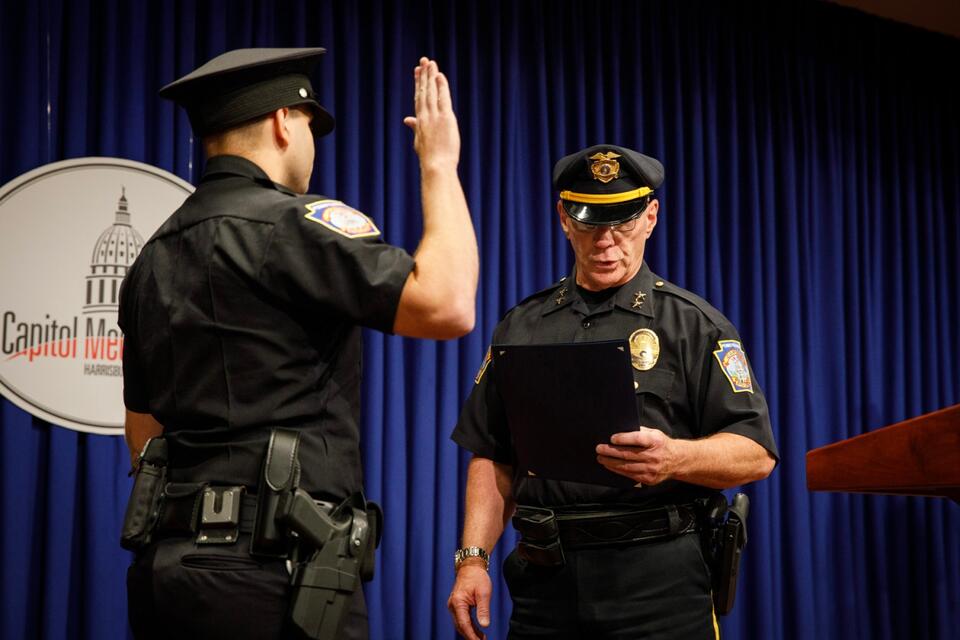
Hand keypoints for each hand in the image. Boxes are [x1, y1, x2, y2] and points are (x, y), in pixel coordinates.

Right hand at [403, 57, 460, 171]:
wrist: (435, 166)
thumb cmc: (429, 158)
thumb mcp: (419, 141)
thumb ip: (415, 127)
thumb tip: (407, 120)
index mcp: (420, 121)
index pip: (418, 98)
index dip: (418, 84)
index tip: (417, 72)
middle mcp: (425, 116)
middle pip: (423, 91)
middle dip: (423, 75)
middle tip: (423, 61)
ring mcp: (434, 116)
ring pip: (431, 91)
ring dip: (430, 76)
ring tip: (430, 62)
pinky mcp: (445, 118)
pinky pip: (443, 98)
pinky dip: (441, 86)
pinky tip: (439, 75)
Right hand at [447, 563, 491, 639]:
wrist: (471, 566)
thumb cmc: (477, 577)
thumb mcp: (484, 593)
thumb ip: (483, 610)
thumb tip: (484, 625)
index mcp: (458, 602)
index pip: (464, 624)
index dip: (471, 636)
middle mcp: (453, 605)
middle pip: (461, 626)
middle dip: (471, 636)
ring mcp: (454, 605)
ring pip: (461, 624)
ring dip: (470, 632)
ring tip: (482, 638)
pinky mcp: (457, 605)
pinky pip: (462, 619)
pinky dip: (469, 626)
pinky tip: (478, 630)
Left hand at [595, 426, 680, 485]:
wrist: (677, 461)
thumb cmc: (661, 444)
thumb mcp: (654, 433)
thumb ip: (639, 432)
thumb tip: (620, 431)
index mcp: (655, 441)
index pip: (638, 439)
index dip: (624, 439)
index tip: (612, 438)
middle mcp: (654, 456)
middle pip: (628, 454)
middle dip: (611, 452)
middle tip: (599, 449)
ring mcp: (651, 469)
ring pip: (627, 466)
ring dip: (611, 462)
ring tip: (601, 458)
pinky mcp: (649, 479)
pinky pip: (630, 475)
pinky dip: (618, 470)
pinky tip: (610, 466)